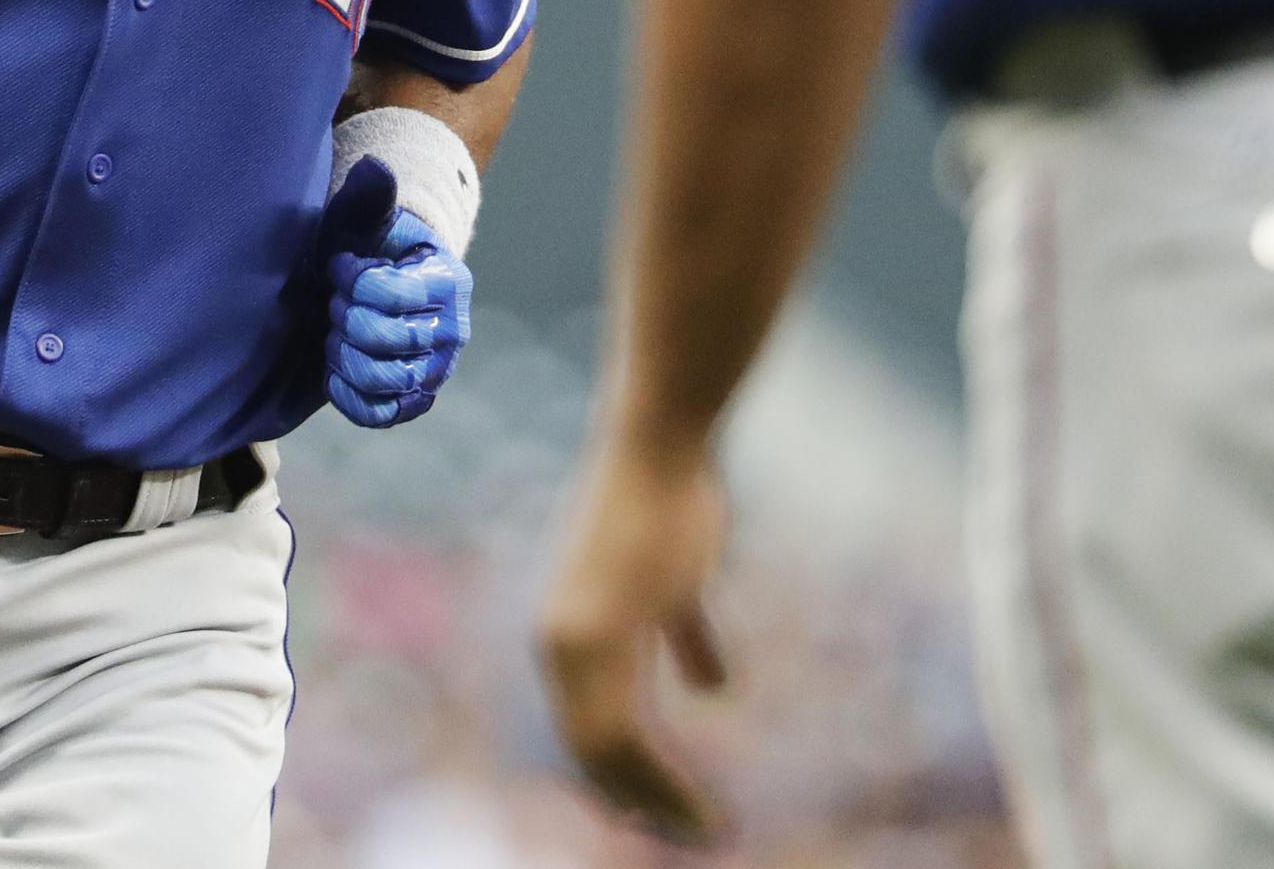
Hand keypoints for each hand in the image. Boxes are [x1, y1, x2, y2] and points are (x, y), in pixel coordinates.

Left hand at [314, 157, 471, 427]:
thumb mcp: (367, 218)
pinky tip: (336, 366)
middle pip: (383, 340)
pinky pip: (377, 413)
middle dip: (345, 316)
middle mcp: (454, 331)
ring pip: (380, 379)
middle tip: (336, 299)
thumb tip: (374, 169)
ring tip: (336, 331)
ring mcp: (436, 372)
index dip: (352, 280)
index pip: (391, 294)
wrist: (374, 291)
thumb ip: (370, 196)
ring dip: (342, 354)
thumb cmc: (367, 249)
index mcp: (449, 281)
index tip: (341, 264)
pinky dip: (346, 392)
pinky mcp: (414, 402)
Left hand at [538, 440, 732, 845]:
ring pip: (603, 755)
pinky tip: (700, 809)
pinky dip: (662, 783)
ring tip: (702, 834)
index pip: (585, 727)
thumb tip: (715, 690)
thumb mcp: (678, 586)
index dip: (625, 775)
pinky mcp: (599, 634)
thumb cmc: (671, 501)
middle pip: (590, 752)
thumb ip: (686, 638)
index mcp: (568, 633)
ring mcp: (574, 639)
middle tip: (690, 837)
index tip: (665, 812)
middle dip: (639, 801)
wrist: (659, 444)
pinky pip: (623, 735)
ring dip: (655, 802)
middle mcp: (557, 644)